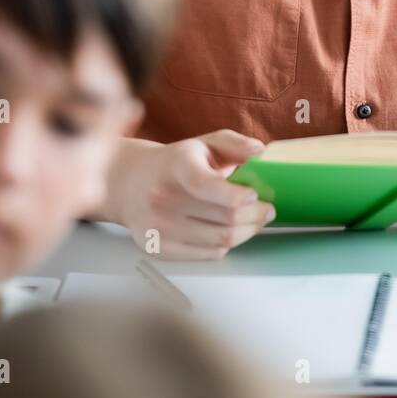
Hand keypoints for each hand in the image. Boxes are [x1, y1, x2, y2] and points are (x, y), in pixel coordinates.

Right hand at [118, 131, 274, 259]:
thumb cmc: (174, 164)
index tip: (256, 195)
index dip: (237, 195)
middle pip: (223, 218)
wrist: (129, 184)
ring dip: (246, 232)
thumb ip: (234, 144)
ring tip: (253, 221)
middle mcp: (163, 198)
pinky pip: (208, 254)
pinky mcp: (160, 249)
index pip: (206, 186)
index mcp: (176, 167)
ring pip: (220, 240)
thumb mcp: (203, 144)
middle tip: (267, 209)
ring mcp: (159, 227)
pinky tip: (228, 231)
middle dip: (255, 215)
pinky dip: (226, 244)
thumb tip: (260, 151)